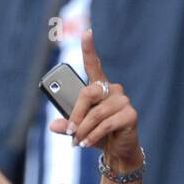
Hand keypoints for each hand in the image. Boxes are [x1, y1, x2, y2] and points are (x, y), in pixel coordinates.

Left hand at [47, 30, 142, 174]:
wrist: (119, 151)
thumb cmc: (99, 135)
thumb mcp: (79, 129)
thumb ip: (67, 124)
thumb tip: (53, 126)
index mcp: (100, 88)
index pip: (94, 65)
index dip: (89, 48)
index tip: (87, 33)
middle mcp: (113, 90)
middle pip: (88, 94)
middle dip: (76, 114)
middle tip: (70, 131)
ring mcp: (123, 101)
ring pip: (96, 114)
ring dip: (83, 130)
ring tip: (78, 142)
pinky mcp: (130, 114)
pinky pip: (106, 124)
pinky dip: (93, 136)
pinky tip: (87, 143)